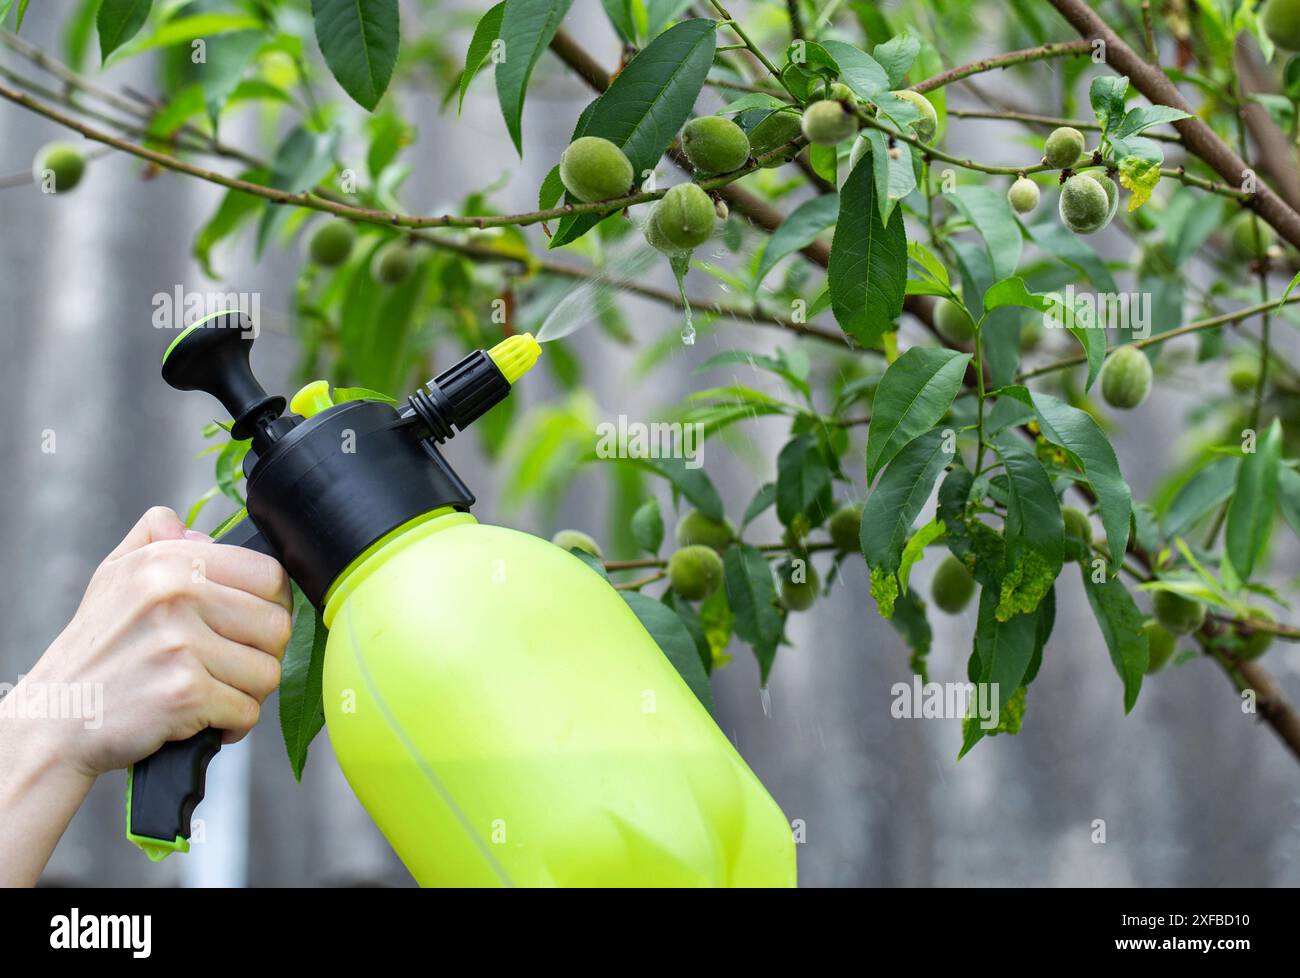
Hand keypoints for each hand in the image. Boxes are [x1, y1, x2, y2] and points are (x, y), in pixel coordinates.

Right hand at [24, 506, 292, 777]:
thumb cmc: (94, 653)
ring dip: (247, 692)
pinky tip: (203, 719)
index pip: (269, 575)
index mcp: (168, 561)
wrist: (54, 721)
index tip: (250, 628)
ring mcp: (181, 644)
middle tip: (229, 668)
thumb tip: (200, 533)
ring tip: (212, 692)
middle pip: (277, 626)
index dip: (271, 607)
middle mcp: (176, 595)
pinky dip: (232, 724)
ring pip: (268, 671)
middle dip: (262, 655)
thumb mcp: (112, 578)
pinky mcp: (185, 691)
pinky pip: (248, 710)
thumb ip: (154, 540)